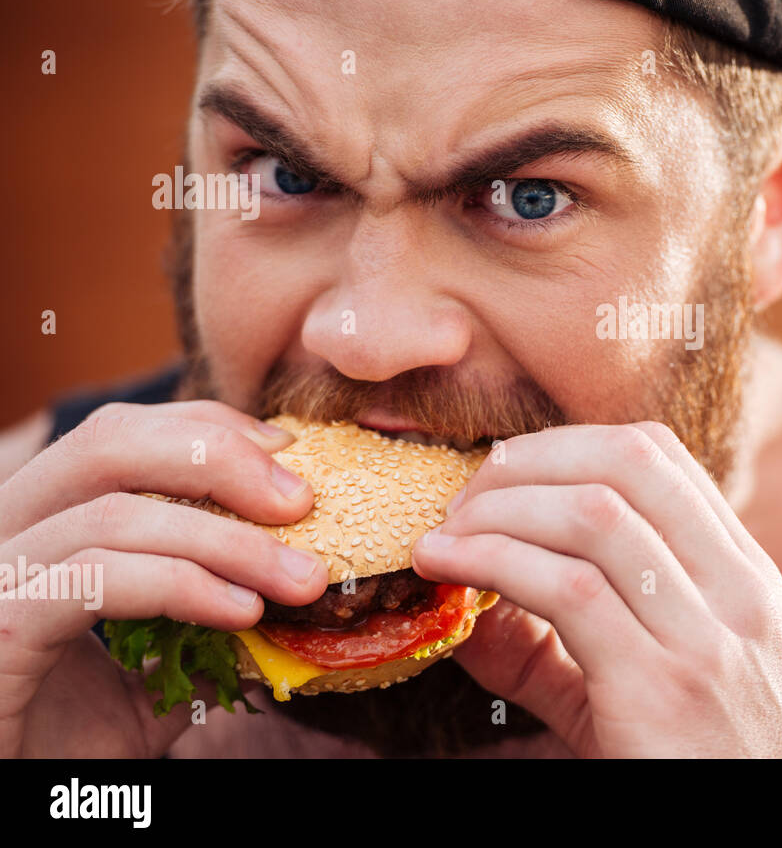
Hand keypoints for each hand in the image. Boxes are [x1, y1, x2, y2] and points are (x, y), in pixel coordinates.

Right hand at [0, 400, 327, 756]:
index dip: (207, 428)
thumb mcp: (151, 678)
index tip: (288, 456)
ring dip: (228, 541)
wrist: (10, 803)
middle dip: (220, 458)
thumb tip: (289, 597)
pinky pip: (96, 581)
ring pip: (113, 515)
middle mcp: (5, 536)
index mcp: (38, 527)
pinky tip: (243, 612)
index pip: (119, 434)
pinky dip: (183, 586)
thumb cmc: (61, 744)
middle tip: (302, 501)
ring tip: (301, 578)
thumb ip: (207, 631)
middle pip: (108, 442)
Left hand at [412, 422, 781, 757]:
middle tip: (463, 500)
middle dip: (527, 463)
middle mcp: (737, 590)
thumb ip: (557, 640)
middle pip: (626, 461)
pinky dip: (495, 563)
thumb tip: (460, 595)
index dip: (564, 444)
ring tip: (444, 537)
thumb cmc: (695, 765)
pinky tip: (450, 570)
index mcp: (744, 575)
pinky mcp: (661, 689)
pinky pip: (570, 591)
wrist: (756, 837)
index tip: (502, 477)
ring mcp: (706, 638)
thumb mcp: (645, 684)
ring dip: (498, 511)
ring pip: (593, 516)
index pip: (658, 456)